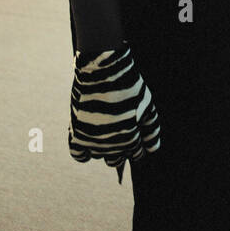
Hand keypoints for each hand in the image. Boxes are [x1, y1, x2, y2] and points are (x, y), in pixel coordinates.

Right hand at [69, 47, 160, 174]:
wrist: (102, 70)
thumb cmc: (128, 86)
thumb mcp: (146, 105)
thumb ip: (151, 130)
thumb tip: (153, 149)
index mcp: (129, 140)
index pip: (136, 154)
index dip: (138, 147)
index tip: (135, 137)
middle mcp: (110, 145)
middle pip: (116, 160)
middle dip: (121, 151)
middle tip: (120, 134)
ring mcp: (92, 140)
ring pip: (98, 156)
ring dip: (103, 148)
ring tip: (107, 130)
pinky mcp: (76, 133)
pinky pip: (78, 155)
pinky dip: (83, 152)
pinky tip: (90, 140)